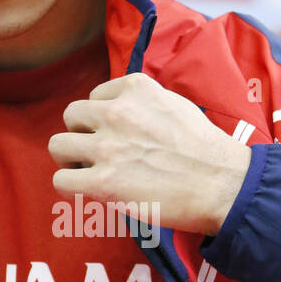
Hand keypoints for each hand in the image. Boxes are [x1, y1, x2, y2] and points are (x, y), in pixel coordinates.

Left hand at [47, 72, 250, 236]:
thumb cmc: (205, 149)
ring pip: (57, 146)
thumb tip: (123, 113)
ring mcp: (107, 148)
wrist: (222, 184)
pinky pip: (61, 181)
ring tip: (89, 172)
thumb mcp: (175, 104)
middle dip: (81, 134)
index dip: (102, 120)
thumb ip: (144, 103)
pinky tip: (88, 193)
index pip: (96, 97)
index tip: (117, 136)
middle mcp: (116, 113)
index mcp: (135, 88)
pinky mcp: (103, 182)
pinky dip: (70, 188)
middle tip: (98, 154)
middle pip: (71, 116)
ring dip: (70, 160)